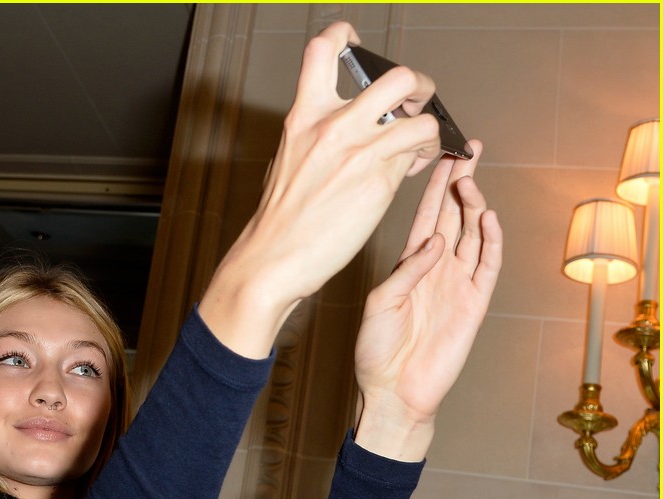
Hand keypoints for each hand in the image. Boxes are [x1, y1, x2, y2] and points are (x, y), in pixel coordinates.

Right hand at [199, 21, 442, 358]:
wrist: (273, 258)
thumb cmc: (280, 219)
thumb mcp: (288, 159)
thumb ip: (319, 134)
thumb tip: (353, 127)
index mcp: (304, 116)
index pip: (323, 49)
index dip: (344, 35)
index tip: (355, 41)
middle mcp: (334, 126)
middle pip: (395, 76)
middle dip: (417, 84)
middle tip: (415, 99)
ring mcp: (361, 152)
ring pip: (421, 118)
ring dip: (429, 128)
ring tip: (421, 143)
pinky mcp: (382, 180)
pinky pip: (419, 154)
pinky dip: (425, 157)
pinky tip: (414, 168)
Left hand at [353, 139, 502, 460]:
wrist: (392, 391)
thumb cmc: (376, 350)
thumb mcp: (380, 302)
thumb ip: (406, 270)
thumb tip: (434, 241)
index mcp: (409, 264)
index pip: (427, 214)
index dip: (436, 185)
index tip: (444, 154)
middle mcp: (436, 268)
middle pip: (454, 215)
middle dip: (462, 182)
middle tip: (468, 149)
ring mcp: (457, 283)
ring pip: (473, 234)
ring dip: (474, 206)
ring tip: (470, 180)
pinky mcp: (474, 303)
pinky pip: (487, 266)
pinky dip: (491, 241)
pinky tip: (488, 218)